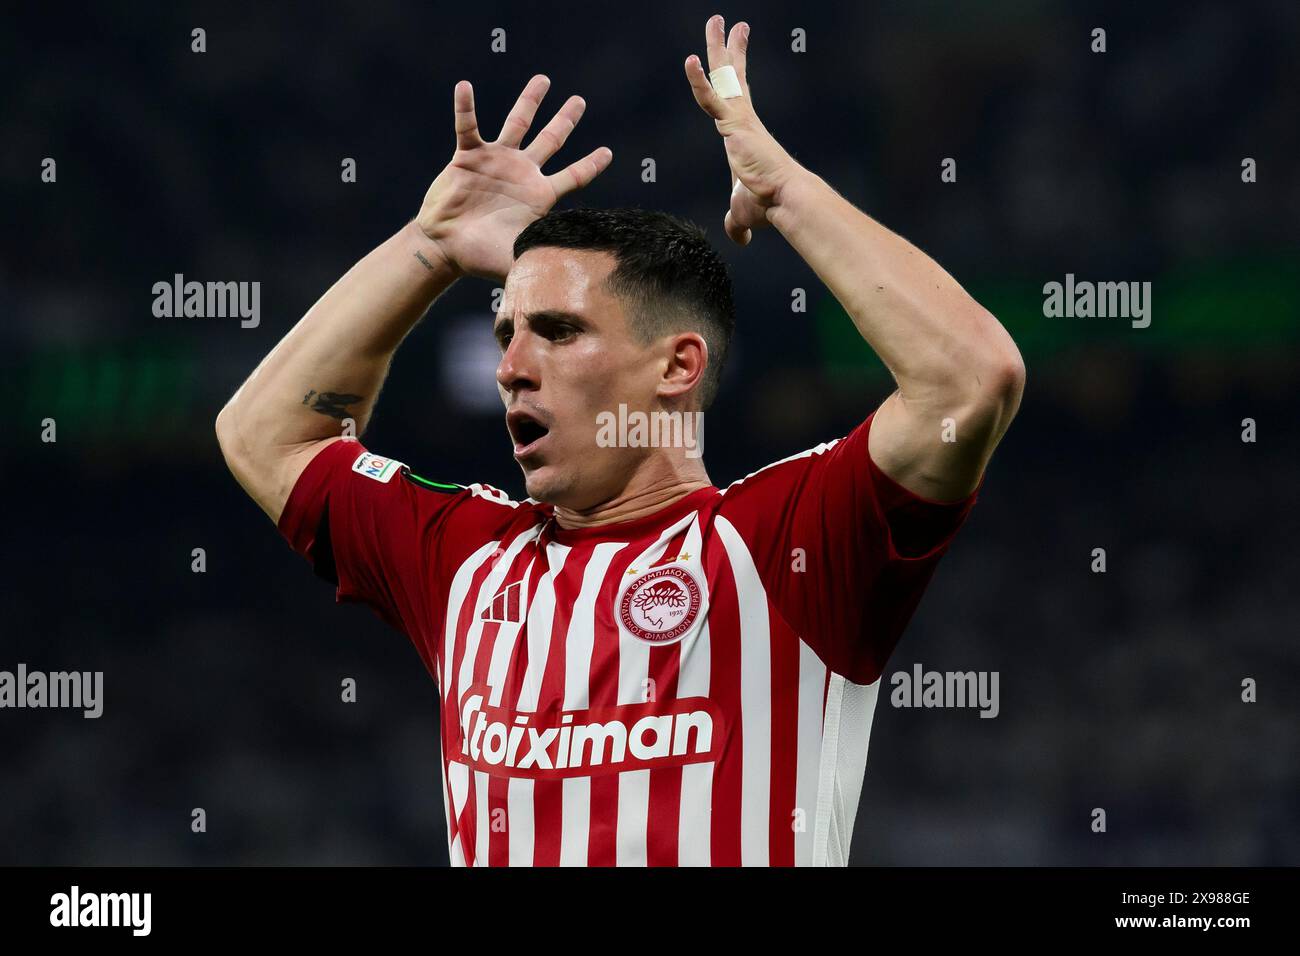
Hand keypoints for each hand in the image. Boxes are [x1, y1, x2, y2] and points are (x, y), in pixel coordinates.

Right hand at [416, 75, 612, 280]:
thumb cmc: (481, 257)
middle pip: (551, 140)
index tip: (609, 152)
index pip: (573, 176)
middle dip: (566, 120)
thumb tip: (569, 288)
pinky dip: (465, 107)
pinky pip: (468, 126)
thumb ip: (543, 266)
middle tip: (580, 101)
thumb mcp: (519, 260)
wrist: (445, 247)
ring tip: (543, 80)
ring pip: (517, 123)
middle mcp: (521, 173)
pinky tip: (464, 86)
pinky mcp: (468, 157)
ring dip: (529, 101)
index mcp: (539, 196)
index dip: (590, 164)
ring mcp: (496, 161)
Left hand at [684, 15, 800, 245]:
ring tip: (716, 20)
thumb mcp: (743, 212)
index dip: (736, 72)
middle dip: (728, 48)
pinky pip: (711, 98)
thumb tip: (739, 240)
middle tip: (727, 23)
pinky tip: (689, 60)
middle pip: (732, 76)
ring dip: (718, 47)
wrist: (784, 201)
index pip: (736, 95)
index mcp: (743, 132)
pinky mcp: (734, 124)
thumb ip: (737, 223)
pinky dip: (698, 80)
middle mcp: (743, 119)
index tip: (737, 49)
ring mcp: (739, 118)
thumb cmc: (768, 205)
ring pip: (723, 76)